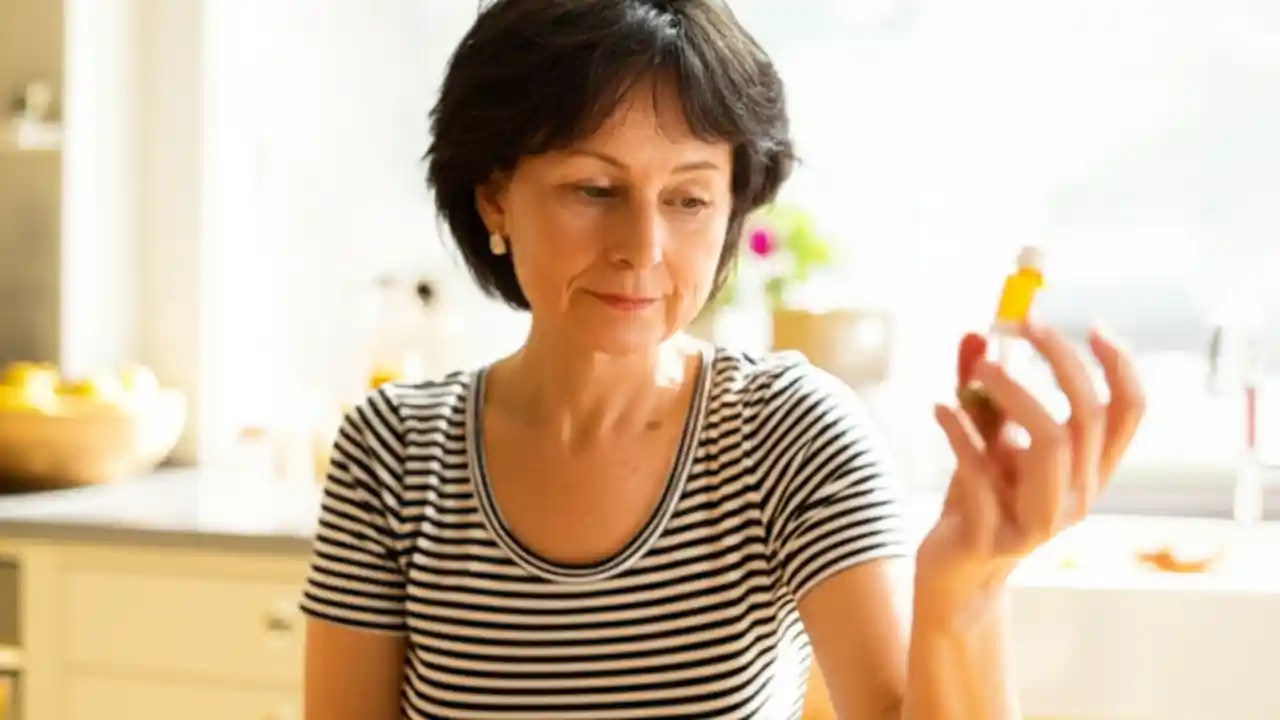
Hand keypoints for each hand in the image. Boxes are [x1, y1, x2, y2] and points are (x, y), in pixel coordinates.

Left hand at [915, 324, 1145, 625]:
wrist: (954, 576)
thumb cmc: (978, 501)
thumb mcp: (986, 443)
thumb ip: (983, 394)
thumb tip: (975, 333)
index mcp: (1089, 471)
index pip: (1128, 413)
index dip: (1119, 367)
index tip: (1091, 324)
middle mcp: (1078, 496)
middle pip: (1087, 416)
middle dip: (1056, 360)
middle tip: (1017, 324)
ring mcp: (1041, 521)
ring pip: (1047, 442)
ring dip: (1010, 393)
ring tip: (976, 370)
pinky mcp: (996, 537)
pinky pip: (980, 472)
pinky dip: (958, 432)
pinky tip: (938, 409)